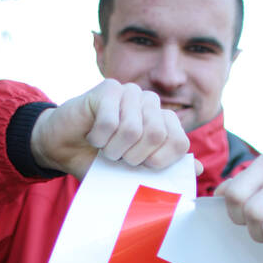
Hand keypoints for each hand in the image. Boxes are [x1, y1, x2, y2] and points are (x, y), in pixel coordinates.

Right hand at [31, 79, 203, 180]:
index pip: (179, 143)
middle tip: (118, 157)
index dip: (158, 162)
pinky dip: (98, 138)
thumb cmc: (100, 161)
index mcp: (163, 122)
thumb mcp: (134, 174)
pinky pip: (110, 122)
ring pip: (133, 130)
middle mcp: (151, 103)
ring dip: (112, 149)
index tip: (139, 166)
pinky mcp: (109, 88)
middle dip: (133, 157)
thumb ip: (165, 170)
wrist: (64, 148)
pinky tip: (93, 135)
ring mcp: (131, 92)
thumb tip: (198, 167)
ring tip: (104, 147)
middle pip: (156, 135)